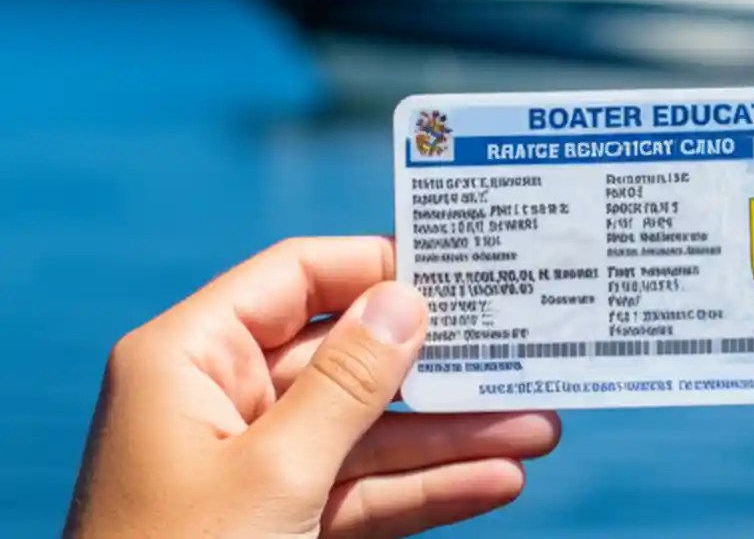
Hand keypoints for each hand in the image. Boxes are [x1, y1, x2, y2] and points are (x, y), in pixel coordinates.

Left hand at [64, 237, 559, 537]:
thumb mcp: (274, 471)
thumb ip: (348, 384)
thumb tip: (404, 301)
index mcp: (189, 359)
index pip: (296, 280)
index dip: (378, 268)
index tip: (460, 270)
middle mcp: (220, 401)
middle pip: (349, 361)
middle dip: (440, 372)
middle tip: (520, 358)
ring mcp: (252, 466)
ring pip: (368, 433)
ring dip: (451, 437)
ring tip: (536, 432)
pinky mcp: (278, 522)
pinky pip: (362, 491)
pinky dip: (424, 490)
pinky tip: (493, 483)